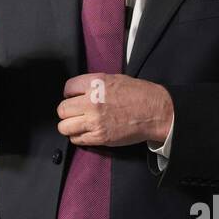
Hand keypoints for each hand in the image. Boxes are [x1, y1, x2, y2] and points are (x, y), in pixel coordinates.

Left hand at [56, 73, 173, 147]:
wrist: (156, 112)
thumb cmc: (138, 94)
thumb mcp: (114, 79)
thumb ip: (93, 85)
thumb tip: (78, 92)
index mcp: (95, 83)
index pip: (67, 88)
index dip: (70, 94)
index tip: (74, 98)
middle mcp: (91, 102)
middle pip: (62, 110)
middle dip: (67, 112)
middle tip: (76, 113)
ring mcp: (94, 121)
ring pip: (64, 127)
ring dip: (69, 126)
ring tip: (78, 124)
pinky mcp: (100, 137)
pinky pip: (77, 139)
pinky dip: (78, 137)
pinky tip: (86, 132)